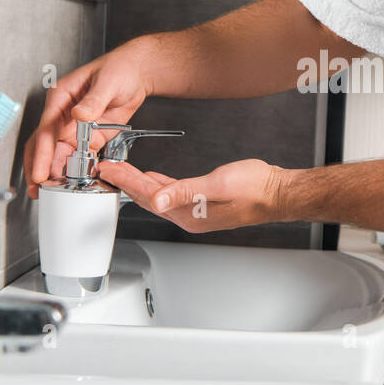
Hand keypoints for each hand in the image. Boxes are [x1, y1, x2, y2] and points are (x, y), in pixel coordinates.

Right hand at [23, 44, 151, 200]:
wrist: (137, 74)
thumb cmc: (119, 69)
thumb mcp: (107, 82)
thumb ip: (93, 100)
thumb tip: (79, 114)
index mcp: (61, 98)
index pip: (46, 130)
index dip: (42, 154)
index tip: (40, 172)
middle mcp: (63, 114)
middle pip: (44, 145)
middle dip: (38, 168)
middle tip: (37, 189)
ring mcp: (75, 128)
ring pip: (57, 154)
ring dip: (54, 172)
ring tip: (51, 192)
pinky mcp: (89, 137)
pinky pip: (77, 157)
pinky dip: (72, 171)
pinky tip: (71, 183)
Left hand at [95, 157, 285, 231]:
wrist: (277, 193)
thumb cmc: (255, 189)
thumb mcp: (217, 185)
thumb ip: (184, 191)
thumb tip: (157, 199)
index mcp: (188, 213)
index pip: (148, 195)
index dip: (125, 180)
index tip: (108, 169)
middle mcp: (188, 216)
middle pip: (147, 197)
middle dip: (125, 182)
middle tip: (107, 168)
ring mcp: (195, 212)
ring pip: (157, 196)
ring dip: (138, 183)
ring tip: (121, 171)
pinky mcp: (202, 204)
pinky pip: (171, 194)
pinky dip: (157, 184)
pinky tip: (154, 177)